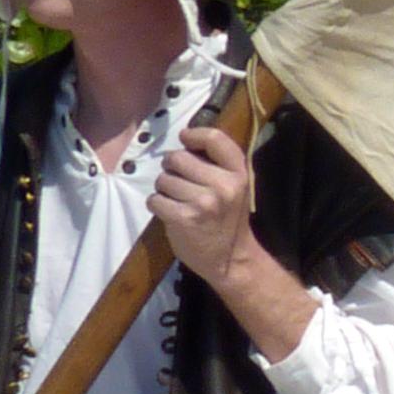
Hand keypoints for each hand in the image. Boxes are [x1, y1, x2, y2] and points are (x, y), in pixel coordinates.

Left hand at [154, 127, 265, 276]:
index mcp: (238, 173)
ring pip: (163, 179)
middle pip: (178, 158)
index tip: (185, 139)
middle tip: (179, 180)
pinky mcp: (184, 218)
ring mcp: (203, 202)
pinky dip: (157, 204)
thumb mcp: (236, 187)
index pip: (214, 138)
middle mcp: (223, 185)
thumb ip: (217, 164)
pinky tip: (170, 212)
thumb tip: (185, 139)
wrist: (230, 259)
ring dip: (164, 189)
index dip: (193, 134)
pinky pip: (155, 199)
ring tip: (177, 200)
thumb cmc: (228, 219)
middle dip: (171, 167)